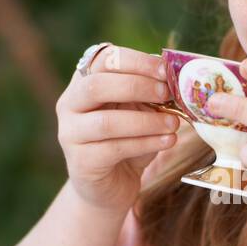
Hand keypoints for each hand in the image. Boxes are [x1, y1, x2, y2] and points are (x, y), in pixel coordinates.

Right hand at [55, 45, 181, 210]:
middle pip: (97, 85)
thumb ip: (150, 95)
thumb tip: (176, 79)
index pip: (104, 59)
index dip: (136, 61)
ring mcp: (70, 134)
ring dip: (146, 121)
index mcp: (84, 82)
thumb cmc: (127, 142)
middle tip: (167, 94)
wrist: (110, 186)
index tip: (165, 71)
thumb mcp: (140, 112)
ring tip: (174, 124)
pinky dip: (145, 143)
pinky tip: (167, 141)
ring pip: (106, 121)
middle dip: (137, 86)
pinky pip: (114, 148)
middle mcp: (70, 104)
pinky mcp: (80, 162)